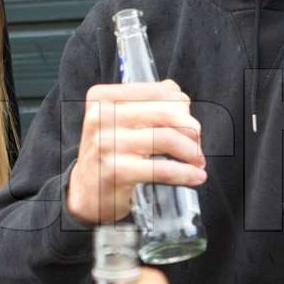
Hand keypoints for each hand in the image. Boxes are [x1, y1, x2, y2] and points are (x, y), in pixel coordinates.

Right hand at [65, 81, 205, 224]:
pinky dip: (184, 173)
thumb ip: (146, 102)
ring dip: (191, 151)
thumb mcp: (120, 122)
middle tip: (197, 144)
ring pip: (166, 138)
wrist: (86, 193)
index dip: (181, 106)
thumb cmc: (110, 154)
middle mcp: (100, 116)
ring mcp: (105, 144)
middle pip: (165, 113)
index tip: (189, 122)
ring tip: (198, 161)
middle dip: (190, 129)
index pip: (156, 91)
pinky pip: (161, 168)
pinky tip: (194, 177)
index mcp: (102, 98)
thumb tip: (176, 92)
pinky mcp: (115, 171)